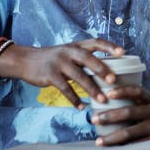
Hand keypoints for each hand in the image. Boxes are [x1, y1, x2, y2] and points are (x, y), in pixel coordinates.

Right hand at [0, 39, 123, 108]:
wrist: (25, 60)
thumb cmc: (54, 59)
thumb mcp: (69, 53)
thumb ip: (85, 59)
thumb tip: (107, 71)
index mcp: (77, 46)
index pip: (96, 42)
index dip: (110, 46)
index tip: (123, 53)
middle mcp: (68, 52)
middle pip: (88, 58)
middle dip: (102, 69)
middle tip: (113, 80)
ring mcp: (58, 63)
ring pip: (78, 76)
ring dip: (91, 89)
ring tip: (102, 100)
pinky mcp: (50, 75)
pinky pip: (65, 89)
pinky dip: (74, 99)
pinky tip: (81, 107)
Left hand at [91, 86, 149, 145]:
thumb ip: (137, 101)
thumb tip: (107, 99)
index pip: (138, 90)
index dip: (123, 90)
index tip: (108, 93)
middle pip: (130, 112)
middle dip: (109, 116)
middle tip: (94, 119)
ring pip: (130, 132)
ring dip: (112, 137)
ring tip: (98, 141)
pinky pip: (136, 145)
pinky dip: (123, 148)